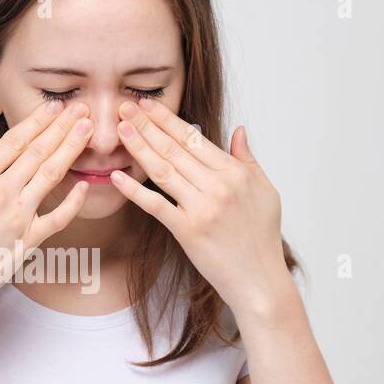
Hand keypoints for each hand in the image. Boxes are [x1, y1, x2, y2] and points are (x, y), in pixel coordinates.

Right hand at [0, 99, 93, 327]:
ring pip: (51, 175)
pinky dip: (75, 202)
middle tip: (82, 107)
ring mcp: (17, 217)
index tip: (53, 106)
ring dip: (71, 149)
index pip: (13, 141)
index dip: (36, 121)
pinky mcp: (28, 242)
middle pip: (38, 151)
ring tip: (88, 129)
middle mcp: (0, 193)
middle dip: (62, 126)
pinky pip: (59, 218)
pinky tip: (86, 185)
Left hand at [110, 97, 295, 318]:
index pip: (194, 137)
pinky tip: (117, 176)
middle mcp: (218, 186)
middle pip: (174, 148)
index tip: (148, 104)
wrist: (260, 279)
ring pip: (162, 170)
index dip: (167, 119)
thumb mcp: (265, 191)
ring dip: (138, 147)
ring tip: (120, 129)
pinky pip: (156, 205)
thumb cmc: (262, 238)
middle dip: (147, 124)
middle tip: (124, 106)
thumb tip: (239, 131)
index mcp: (235, 172)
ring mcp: (201, 208)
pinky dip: (134, 190)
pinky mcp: (187, 231)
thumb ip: (248, 159)